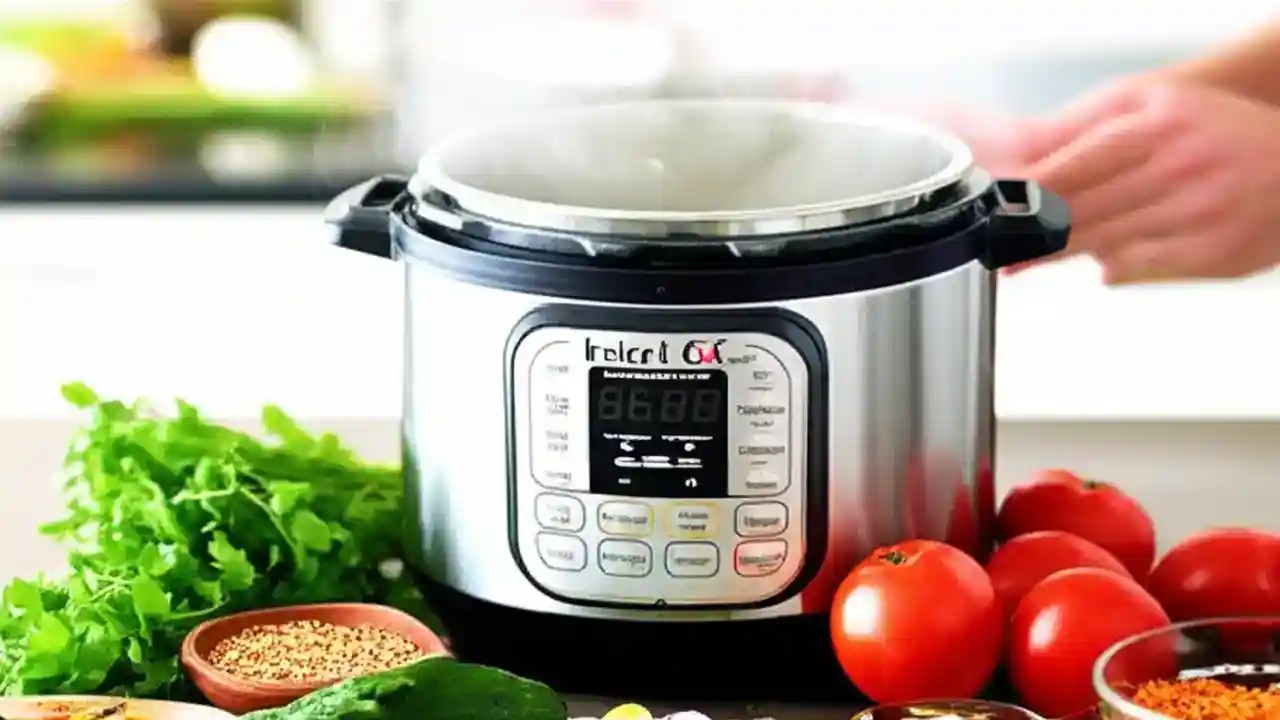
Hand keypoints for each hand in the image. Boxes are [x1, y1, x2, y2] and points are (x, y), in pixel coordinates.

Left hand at [1011, 76, 1279, 283]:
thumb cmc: (1214, 131)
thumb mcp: (1153, 103)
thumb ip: (1090, 126)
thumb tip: (1027, 161)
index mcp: (1157, 124)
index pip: (1071, 166)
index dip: (1025, 195)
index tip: (994, 210)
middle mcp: (1178, 166)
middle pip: (1079, 210)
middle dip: (1028, 233)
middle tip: (996, 246)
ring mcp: (1198, 211)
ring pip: (1102, 241)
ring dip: (1053, 254)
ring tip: (1019, 262)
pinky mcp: (1214, 250)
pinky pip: (1140, 265)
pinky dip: (1111, 265)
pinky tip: (1095, 263)